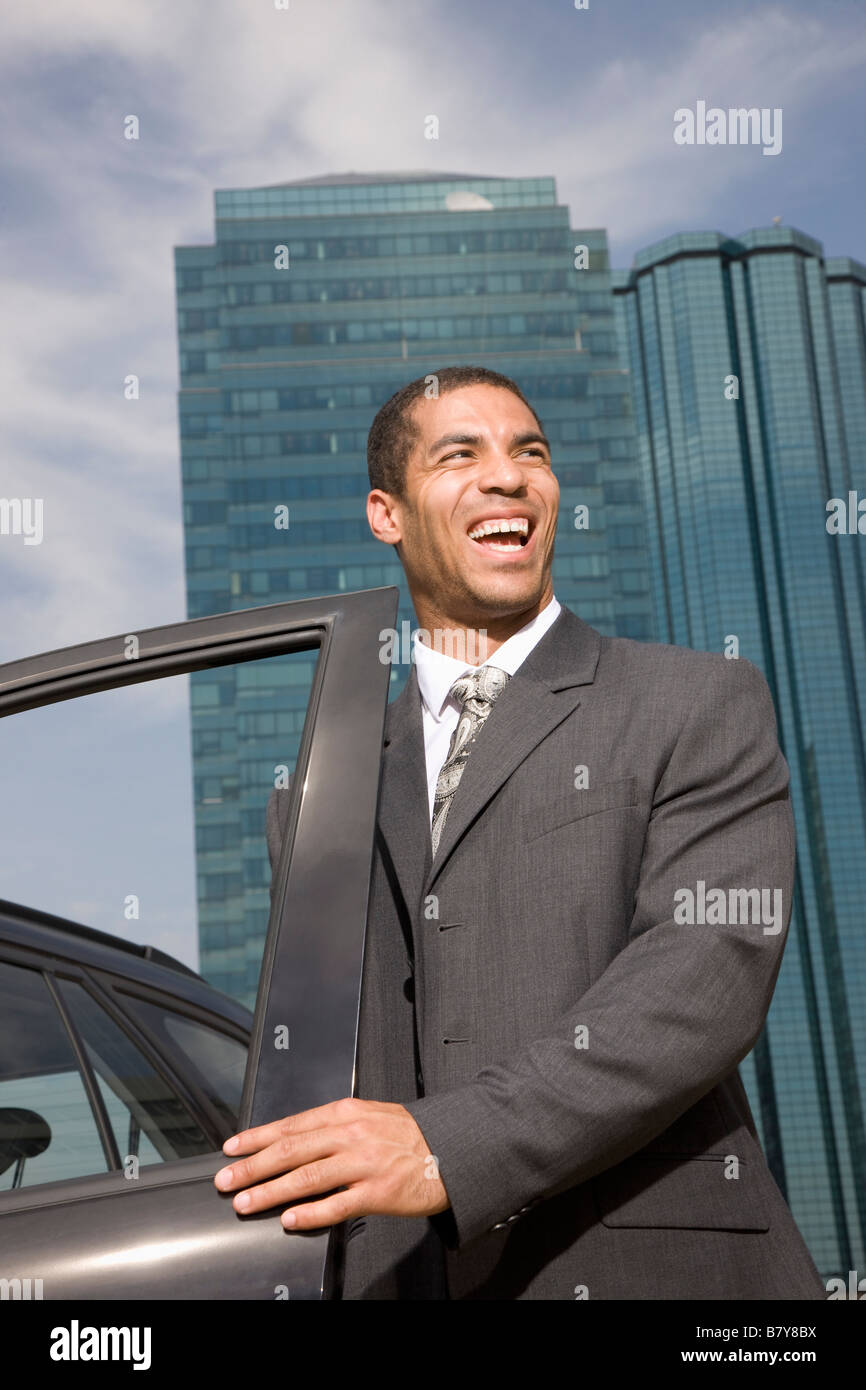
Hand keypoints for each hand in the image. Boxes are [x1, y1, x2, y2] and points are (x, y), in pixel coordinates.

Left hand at [213, 1096, 450, 1229]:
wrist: (451, 1148)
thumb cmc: (409, 1135)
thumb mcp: (369, 1115)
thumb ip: (333, 1126)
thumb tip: (292, 1141)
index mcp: (345, 1112)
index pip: (291, 1125)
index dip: (257, 1137)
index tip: (232, 1148)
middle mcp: (351, 1134)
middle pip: (291, 1150)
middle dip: (252, 1166)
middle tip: (225, 1179)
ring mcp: (364, 1163)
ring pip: (306, 1178)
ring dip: (270, 1191)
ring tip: (246, 1202)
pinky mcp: (377, 1191)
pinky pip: (336, 1205)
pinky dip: (309, 1214)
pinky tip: (289, 1220)